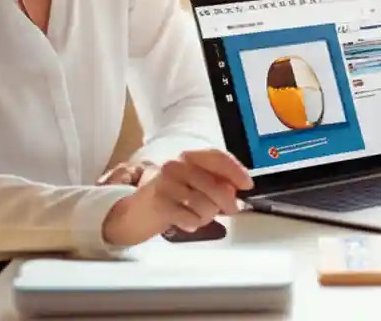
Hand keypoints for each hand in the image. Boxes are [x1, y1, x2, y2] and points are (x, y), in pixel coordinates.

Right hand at [102, 149, 252, 246]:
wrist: (133, 212)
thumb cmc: (169, 197)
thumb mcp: (194, 186)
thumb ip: (215, 184)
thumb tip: (233, 190)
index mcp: (188, 157)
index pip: (217, 156)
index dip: (235, 170)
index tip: (247, 184)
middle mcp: (176, 166)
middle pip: (214, 185)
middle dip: (226, 202)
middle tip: (230, 210)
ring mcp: (165, 183)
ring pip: (204, 204)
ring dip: (207, 215)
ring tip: (198, 215)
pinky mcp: (159, 202)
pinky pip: (189, 217)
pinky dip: (193, 223)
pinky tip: (187, 222)